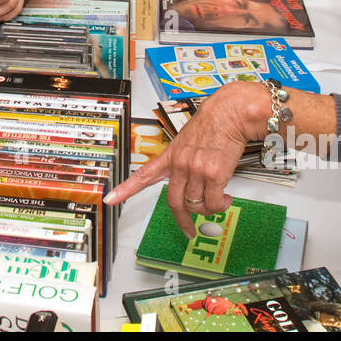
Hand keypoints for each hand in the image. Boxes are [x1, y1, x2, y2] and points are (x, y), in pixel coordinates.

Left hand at [106, 82, 265, 235]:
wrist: (230, 112)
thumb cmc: (213, 123)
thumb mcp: (188, 140)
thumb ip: (184, 161)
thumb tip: (189, 181)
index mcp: (171, 156)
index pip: (143, 175)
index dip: (125, 190)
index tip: (111, 199)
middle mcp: (179, 164)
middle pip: (174, 202)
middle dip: (182, 220)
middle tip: (188, 229)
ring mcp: (195, 170)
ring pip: (196, 205)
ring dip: (208, 209)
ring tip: (218, 200)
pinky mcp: (213, 174)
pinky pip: (214, 202)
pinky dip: (220, 205)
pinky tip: (225, 197)